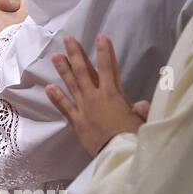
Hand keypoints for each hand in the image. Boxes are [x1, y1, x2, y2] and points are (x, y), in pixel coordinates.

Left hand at [44, 34, 148, 156]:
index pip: (108, 68)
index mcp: (114, 94)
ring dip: (63, 69)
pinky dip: (57, 97)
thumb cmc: (133, 138)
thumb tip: (140, 104)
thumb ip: (142, 109)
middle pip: (84, 71)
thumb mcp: (143, 121)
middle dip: (76, 54)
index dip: (105, 51)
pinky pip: (64, 107)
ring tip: (55, 56)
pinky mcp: (76, 122)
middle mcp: (95, 97)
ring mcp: (83, 108)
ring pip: (71, 84)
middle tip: (68, 39)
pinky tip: (49, 87)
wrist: (118, 156)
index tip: (100, 36)